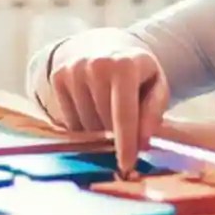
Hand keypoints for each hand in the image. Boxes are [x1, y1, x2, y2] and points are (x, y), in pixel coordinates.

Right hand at [38, 32, 169, 172]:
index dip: (125, 144)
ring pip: (85, 125)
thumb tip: (141, 140)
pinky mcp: (57, 77)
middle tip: (125, 130)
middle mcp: (95, 63)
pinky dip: (83, 126)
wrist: (107, 47)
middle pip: (104, 123)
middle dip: (116, 135)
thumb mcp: (157, 87)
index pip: (124, 114)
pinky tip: (93, 111)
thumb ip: (154, 112)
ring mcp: (73, 69)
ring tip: (109, 114)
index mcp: (125, 65)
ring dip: (99, 131)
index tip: (126, 167)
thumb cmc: (138, 74)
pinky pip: (69, 120)